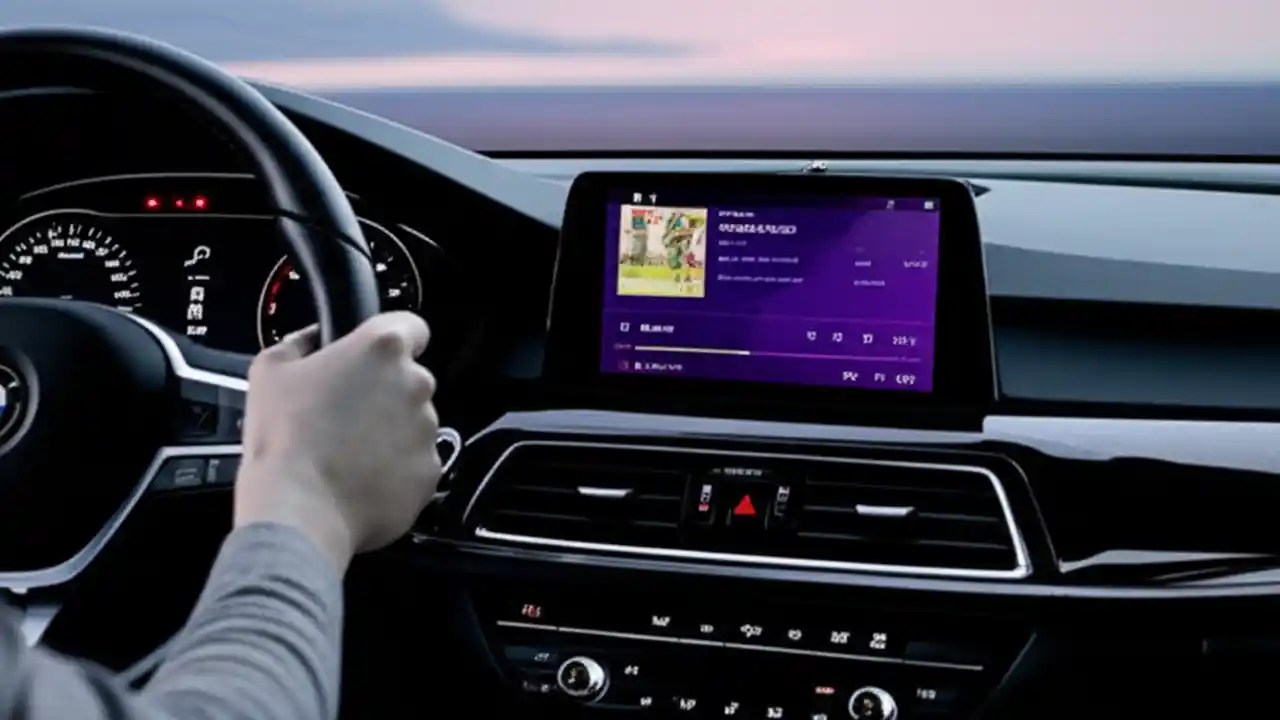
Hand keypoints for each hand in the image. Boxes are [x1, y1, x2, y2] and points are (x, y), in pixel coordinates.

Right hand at [235, 312, 441, 569]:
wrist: (298, 510)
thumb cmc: (283, 436)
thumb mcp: (270, 371)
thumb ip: (299, 342)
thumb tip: (314, 338)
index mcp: (383, 349)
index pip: (411, 326)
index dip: (392, 338)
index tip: (371, 358)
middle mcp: (416, 384)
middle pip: (409, 379)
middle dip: (384, 393)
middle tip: (344, 415)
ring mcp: (429, 430)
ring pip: (413, 423)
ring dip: (389, 432)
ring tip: (348, 454)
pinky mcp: (430, 471)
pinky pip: (415, 462)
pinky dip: (395, 469)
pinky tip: (360, 479)